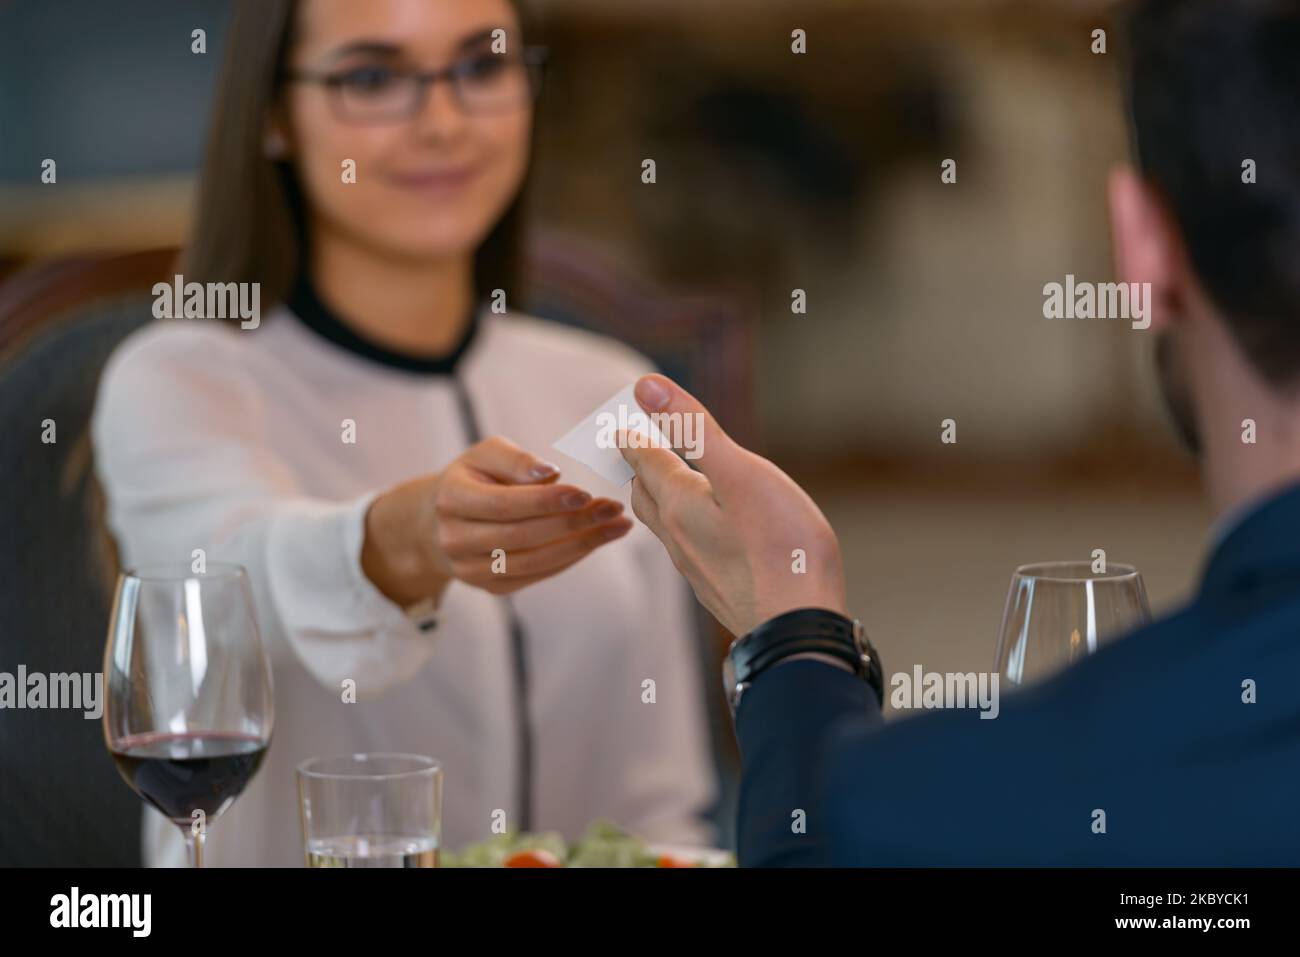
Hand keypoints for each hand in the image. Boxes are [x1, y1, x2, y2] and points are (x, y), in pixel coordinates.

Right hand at [363, 436, 631, 606]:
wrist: (437, 521)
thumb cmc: (473, 478)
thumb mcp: (486, 454)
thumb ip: (516, 460)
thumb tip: (551, 473)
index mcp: (452, 499)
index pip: (505, 504)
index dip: (546, 501)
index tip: (586, 492)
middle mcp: (456, 539)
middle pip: (523, 537)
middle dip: (574, 523)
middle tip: (614, 509)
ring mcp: (471, 570)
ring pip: (534, 562)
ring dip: (582, 545)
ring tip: (617, 526)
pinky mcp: (491, 587)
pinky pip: (538, 575)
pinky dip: (571, 558)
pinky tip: (596, 540)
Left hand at [617, 374, 846, 636]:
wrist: (797, 630)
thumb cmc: (780, 546)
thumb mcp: (741, 472)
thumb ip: (693, 429)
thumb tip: (645, 388)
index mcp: (679, 503)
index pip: (644, 459)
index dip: (633, 435)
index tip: (621, 423)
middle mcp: (678, 538)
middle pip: (646, 495)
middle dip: (640, 469)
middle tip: (636, 450)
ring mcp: (697, 569)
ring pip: (667, 527)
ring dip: (662, 500)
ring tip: (666, 486)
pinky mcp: (718, 590)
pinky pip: (690, 551)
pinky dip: (687, 529)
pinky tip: (707, 535)